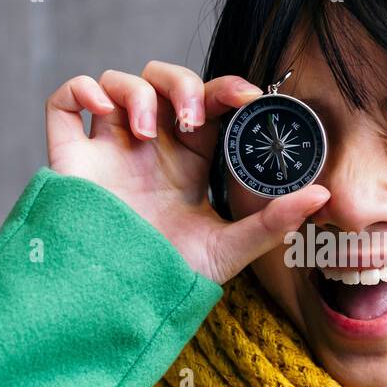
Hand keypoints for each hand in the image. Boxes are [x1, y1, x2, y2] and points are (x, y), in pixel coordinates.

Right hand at [44, 62, 328, 283]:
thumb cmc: (170, 278)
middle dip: (180, 84)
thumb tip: (322, 195)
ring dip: (134, 91)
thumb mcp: (229, 250)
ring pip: (116, 83)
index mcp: (188, 161)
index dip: (224, 88)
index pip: (207, 104)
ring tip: (145, 132)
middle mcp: (148, 147)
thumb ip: (273, 222)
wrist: (118, 305)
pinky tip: (103, 111)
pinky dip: (81, 90)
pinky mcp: (69, 158)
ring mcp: (107, 149)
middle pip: (162, 80)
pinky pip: (64, 102)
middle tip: (189, 119)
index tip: (246, 96)